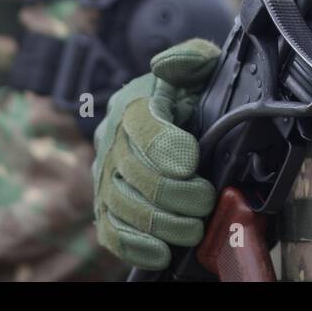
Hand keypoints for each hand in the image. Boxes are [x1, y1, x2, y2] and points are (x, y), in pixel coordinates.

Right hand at [92, 38, 221, 269]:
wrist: (170, 114)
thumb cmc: (187, 92)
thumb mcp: (196, 66)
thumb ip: (190, 58)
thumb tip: (169, 65)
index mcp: (132, 105)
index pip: (140, 126)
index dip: (164, 146)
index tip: (191, 162)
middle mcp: (111, 141)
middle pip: (133, 173)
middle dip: (173, 193)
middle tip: (206, 200)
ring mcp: (105, 177)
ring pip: (122, 206)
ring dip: (160, 223)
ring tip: (193, 228)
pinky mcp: (107, 207)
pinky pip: (111, 232)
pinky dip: (135, 247)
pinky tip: (162, 252)